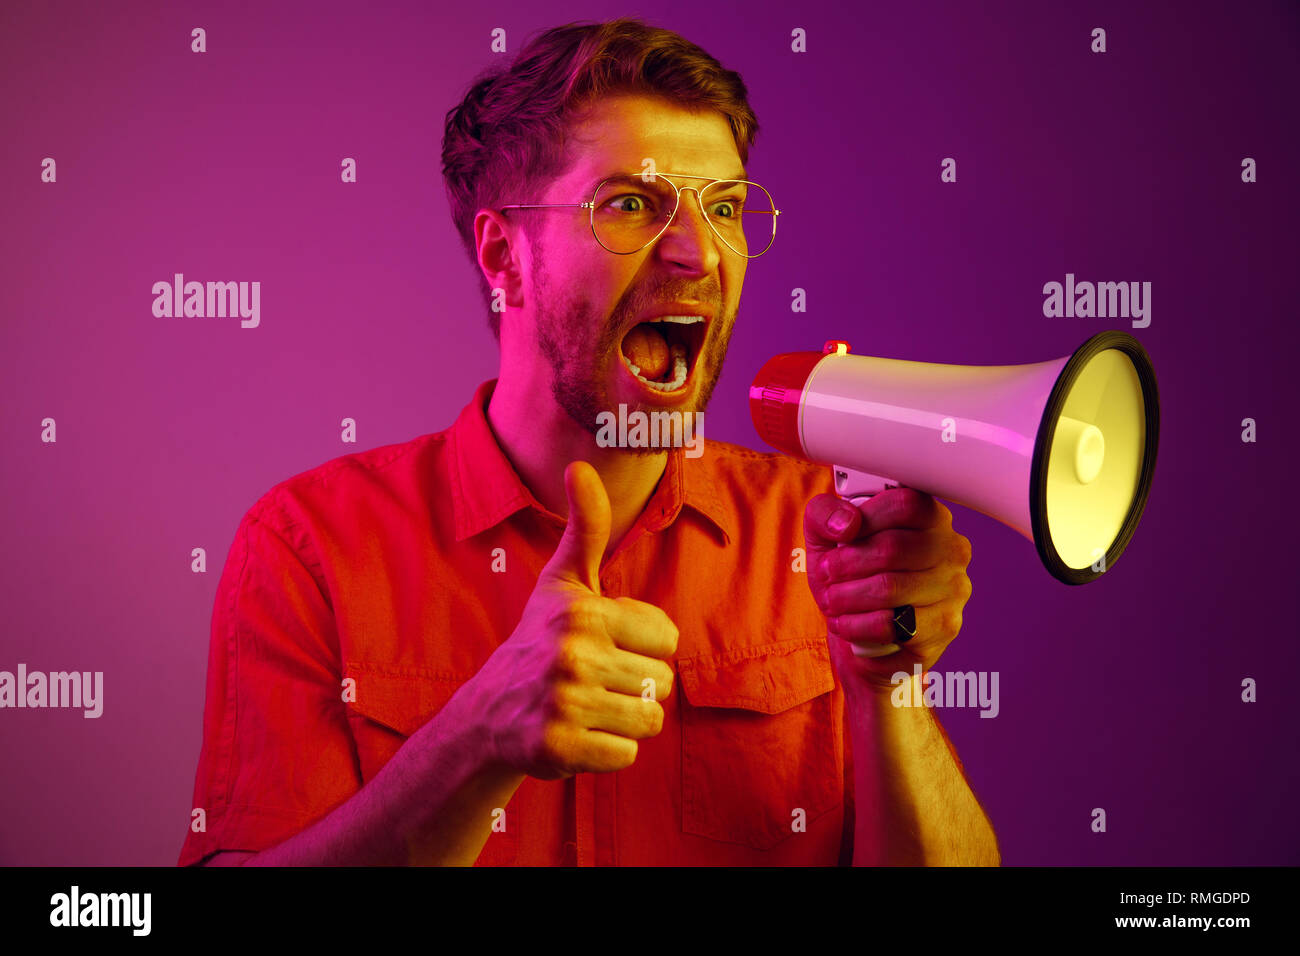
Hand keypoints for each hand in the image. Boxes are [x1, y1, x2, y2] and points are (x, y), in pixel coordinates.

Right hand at [469, 461, 677, 778]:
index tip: (607, 645)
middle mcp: (572, 653)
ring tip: (592, 707)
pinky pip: (627, 755)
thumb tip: (580, 466)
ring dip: (627, 719)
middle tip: (597, 681)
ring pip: (650, 719)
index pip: (668, 638)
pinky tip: (581, 734)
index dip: (644, 645)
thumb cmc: (540, 639)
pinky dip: (610, 751)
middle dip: (637, 685)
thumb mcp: (564, 581)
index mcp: (583, 610)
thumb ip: (586, 528)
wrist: (489, 712)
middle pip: (663, 681)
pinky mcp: (559, 748)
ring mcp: (564, 702)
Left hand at [804, 488, 972, 690]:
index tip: (841, 539)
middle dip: (845, 565)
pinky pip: (890, 625)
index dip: (864, 520)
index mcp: (930, 516)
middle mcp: (951, 549)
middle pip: (892, 548)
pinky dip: (855, 626)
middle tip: (826, 575)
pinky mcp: (944, 627)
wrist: (860, 629)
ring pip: (889, 588)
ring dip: (845, 597)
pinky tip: (847, 623)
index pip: (904, 504)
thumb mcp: (825, 535)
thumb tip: (846, 524)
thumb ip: (825, 514)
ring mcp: (953, 589)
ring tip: (832, 600)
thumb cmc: (850, 574)